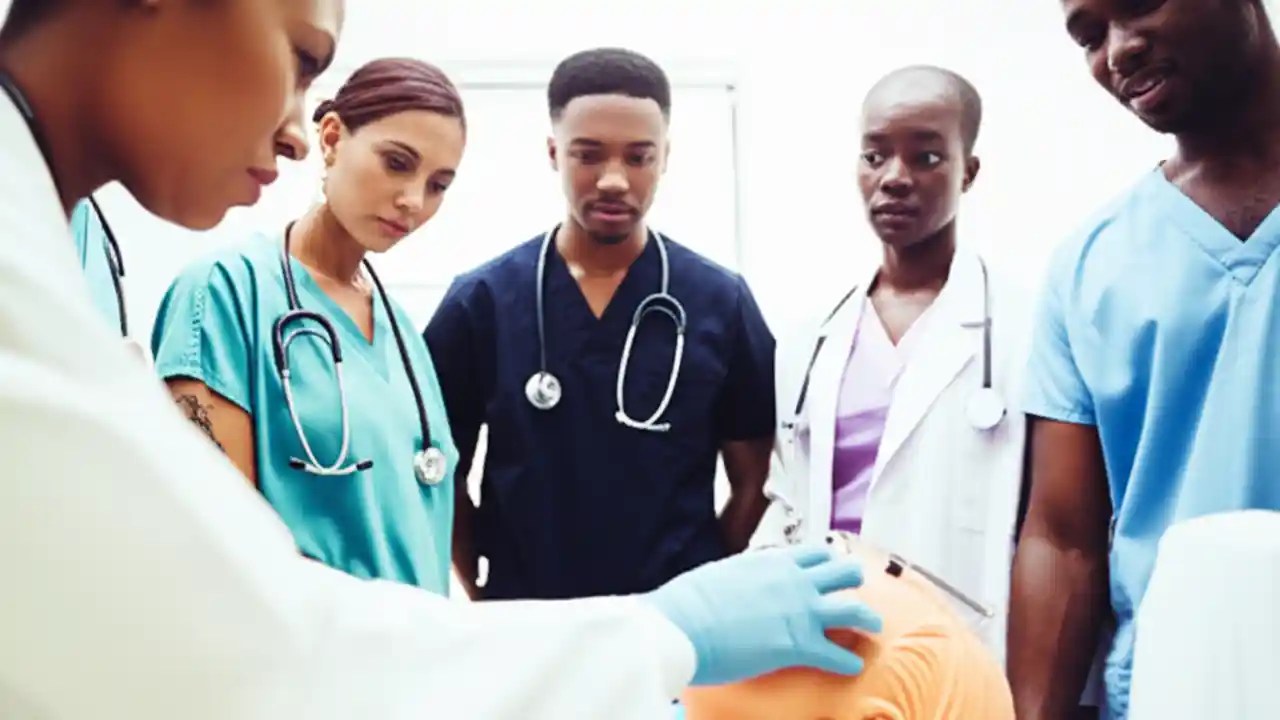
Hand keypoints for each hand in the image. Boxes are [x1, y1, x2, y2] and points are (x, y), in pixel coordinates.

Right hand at [644, 544, 881, 685]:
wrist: (683, 625)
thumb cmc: (690, 602)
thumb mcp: (721, 573)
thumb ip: (742, 574)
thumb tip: (738, 582)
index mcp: (772, 560)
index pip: (815, 552)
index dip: (827, 561)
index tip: (831, 568)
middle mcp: (794, 580)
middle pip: (844, 571)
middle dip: (853, 581)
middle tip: (855, 592)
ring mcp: (801, 611)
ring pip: (854, 609)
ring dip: (867, 618)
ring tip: (873, 626)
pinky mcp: (800, 645)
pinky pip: (839, 655)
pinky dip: (849, 663)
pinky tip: (853, 667)